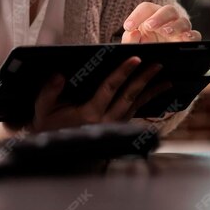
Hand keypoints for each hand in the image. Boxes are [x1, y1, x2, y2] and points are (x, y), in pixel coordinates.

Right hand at [30, 56, 172, 131]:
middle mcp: (105, 121)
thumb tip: (59, 75)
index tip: (135, 59)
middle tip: (158, 65)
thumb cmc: (47, 125)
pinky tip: (154, 95)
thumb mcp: (43, 108)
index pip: (110, 88)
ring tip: (165, 80)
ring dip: (151, 92)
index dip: (123, 72)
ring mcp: (113, 127)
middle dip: (144, 80)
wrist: (52, 150)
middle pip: (129, 97)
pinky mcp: (116, 130)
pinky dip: (145, 103)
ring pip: (136, 107)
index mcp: (89, 114)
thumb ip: (50, 92)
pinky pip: (134, 114)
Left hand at [122, 2, 201, 43]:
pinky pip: (195, 35)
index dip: (137, 15)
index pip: (146, 8)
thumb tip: (133, 32)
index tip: (128, 26)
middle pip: (168, 10)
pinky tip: (185, 38)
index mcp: (152, 16)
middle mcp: (168, 20)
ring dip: (174, 26)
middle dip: (159, 17)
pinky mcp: (189, 41)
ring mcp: (180, 29)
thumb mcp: (134, 45)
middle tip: (149, 25)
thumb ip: (129, 39)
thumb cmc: (145, 49)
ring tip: (166, 32)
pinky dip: (191, 36)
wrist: (157, 63)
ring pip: (183, 21)